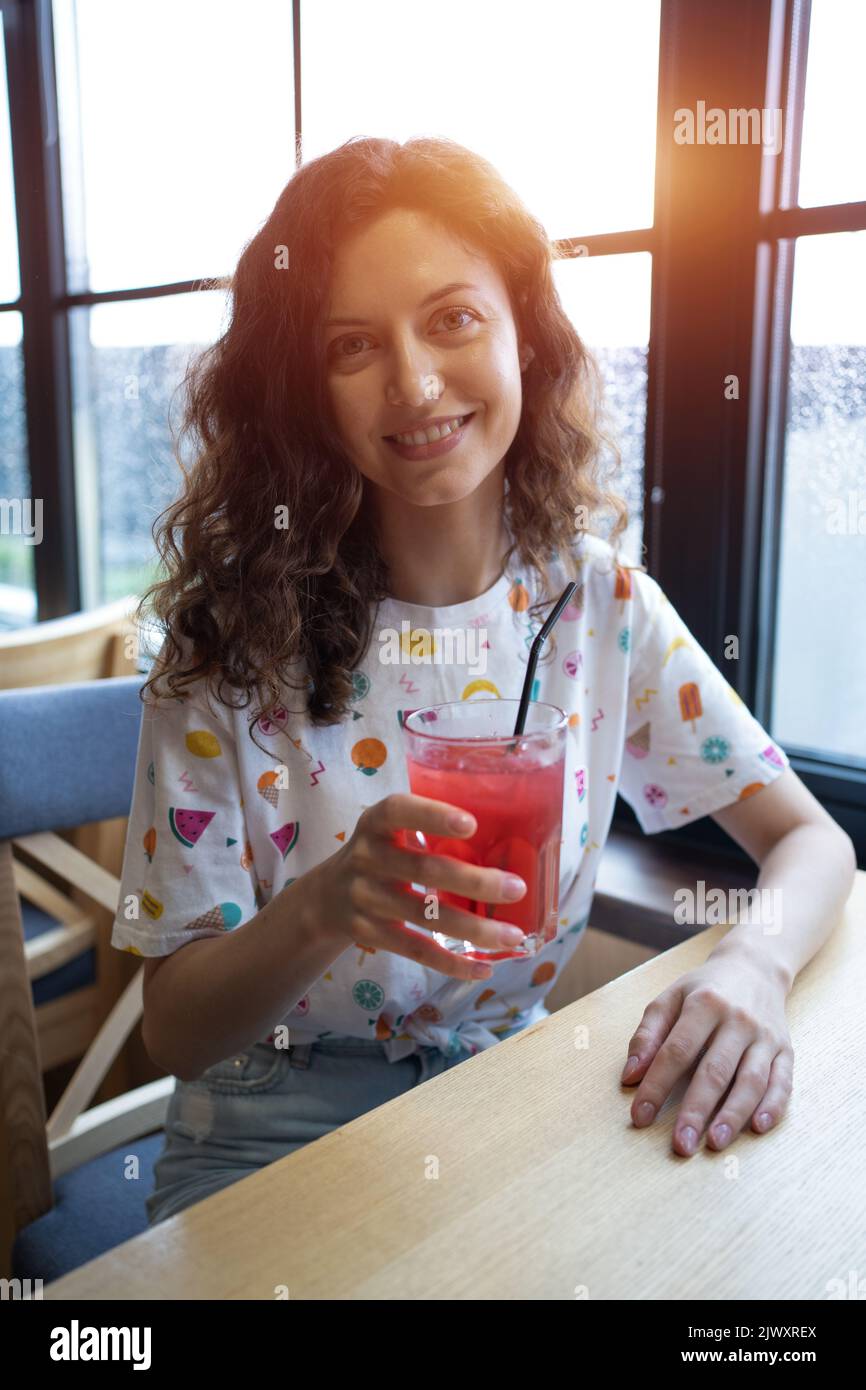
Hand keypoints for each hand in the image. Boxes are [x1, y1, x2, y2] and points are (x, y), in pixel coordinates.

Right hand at [307, 792, 527, 982]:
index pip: (398, 811)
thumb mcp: (387, 831)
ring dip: (473, 928)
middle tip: (516, 889)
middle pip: (423, 870)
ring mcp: (366, 898)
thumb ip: (426, 828)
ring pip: (425, 916)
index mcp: (375, 824)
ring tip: (512, 936)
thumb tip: (505, 838)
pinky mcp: (370, 934)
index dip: (433, 815)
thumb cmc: (377, 855)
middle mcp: (366, 858)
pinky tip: (484, 968)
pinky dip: (452, 963)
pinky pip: (416, 950)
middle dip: (473, 881)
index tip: (471, 824)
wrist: (324, 898)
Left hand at [620, 945, 793, 1155]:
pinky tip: (758, 1127)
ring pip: (751, 1080)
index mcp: (704, 1004)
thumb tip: (630, 1076)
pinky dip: (773, 1106)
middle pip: (715, 1070)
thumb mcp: (670, 999)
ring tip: (715, 1143)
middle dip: (696, 1110)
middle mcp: (738, 1020)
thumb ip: (647, 1035)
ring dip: (733, 1115)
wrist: (755, 967)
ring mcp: (765, 1036)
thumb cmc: (705, 989)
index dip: (656, 1086)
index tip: (639, 1117)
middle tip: (681, 1145)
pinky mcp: (786, 1050)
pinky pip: (783, 1082)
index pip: (676, 1051)